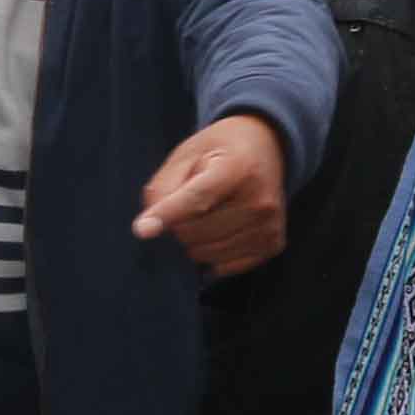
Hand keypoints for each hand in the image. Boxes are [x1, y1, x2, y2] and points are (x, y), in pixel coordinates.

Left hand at [133, 113, 289, 276]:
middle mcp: (260, 199)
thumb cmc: (220, 150)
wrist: (266, 147)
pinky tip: (222, 231)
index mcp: (237, 167)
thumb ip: (163, 186)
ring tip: (209, 214)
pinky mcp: (273, 244)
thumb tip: (149, 227)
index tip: (142, 230)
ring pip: (206, 254)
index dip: (166, 215)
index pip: (196, 198)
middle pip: (195, 232)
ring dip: (195, 241)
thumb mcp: (187, 153)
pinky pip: (225, 268)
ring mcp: (269, 225)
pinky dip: (214, 255)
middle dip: (179, 224)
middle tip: (190, 203)